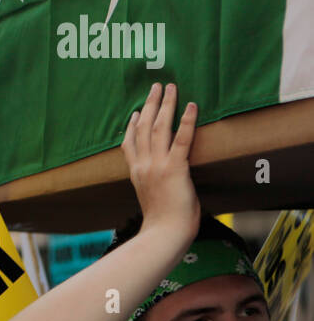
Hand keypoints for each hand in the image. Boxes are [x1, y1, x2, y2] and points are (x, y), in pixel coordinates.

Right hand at [121, 83, 198, 243]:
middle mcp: (143, 165)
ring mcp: (157, 165)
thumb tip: (162, 181)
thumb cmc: (162, 223)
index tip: (138, 111)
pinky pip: (181, 139)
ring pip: (158, 128)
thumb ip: (153, 184)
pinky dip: (186, 121)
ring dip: (165, 105)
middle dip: (150, 105)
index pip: (129, 143)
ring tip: (171, 88)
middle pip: (142, 128)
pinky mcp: (175, 168)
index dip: (132, 125)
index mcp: (135, 173)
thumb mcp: (150, 199)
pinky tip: (191, 105)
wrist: (164, 234)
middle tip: (156, 87)